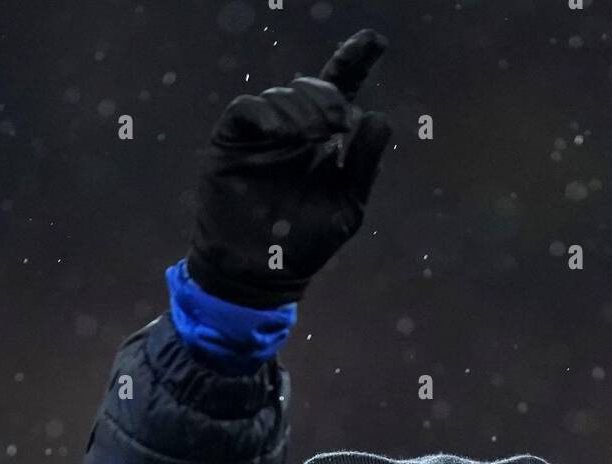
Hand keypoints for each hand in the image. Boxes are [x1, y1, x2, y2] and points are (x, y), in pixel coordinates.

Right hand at [186, 28, 391, 307]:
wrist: (258, 273)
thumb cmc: (305, 244)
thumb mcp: (346, 208)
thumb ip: (363, 165)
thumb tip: (378, 116)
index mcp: (325, 141)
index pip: (341, 90)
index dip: (355, 61)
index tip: (374, 41)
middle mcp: (295, 130)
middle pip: (314, 89)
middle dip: (328, 97)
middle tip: (339, 121)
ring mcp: (263, 134)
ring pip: (283, 96)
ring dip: (302, 108)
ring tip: (313, 135)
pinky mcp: (233, 140)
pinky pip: (248, 109)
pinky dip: (266, 112)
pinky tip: (279, 130)